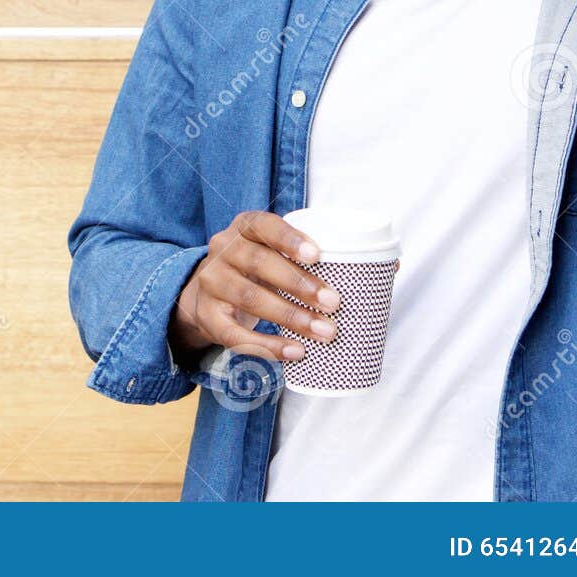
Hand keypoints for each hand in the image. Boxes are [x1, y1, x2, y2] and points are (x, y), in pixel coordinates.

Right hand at [169, 211, 341, 363]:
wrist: (208, 292)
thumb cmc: (257, 268)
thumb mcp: (272, 250)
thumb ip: (304, 254)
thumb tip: (370, 270)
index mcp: (244, 227)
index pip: (263, 225)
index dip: (289, 239)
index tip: (317, 255)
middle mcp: (223, 250)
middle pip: (259, 263)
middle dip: (299, 284)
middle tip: (333, 303)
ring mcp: (212, 283)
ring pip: (250, 299)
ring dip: (291, 317)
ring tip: (324, 332)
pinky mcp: (207, 316)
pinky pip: (235, 335)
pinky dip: (268, 345)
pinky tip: (295, 351)